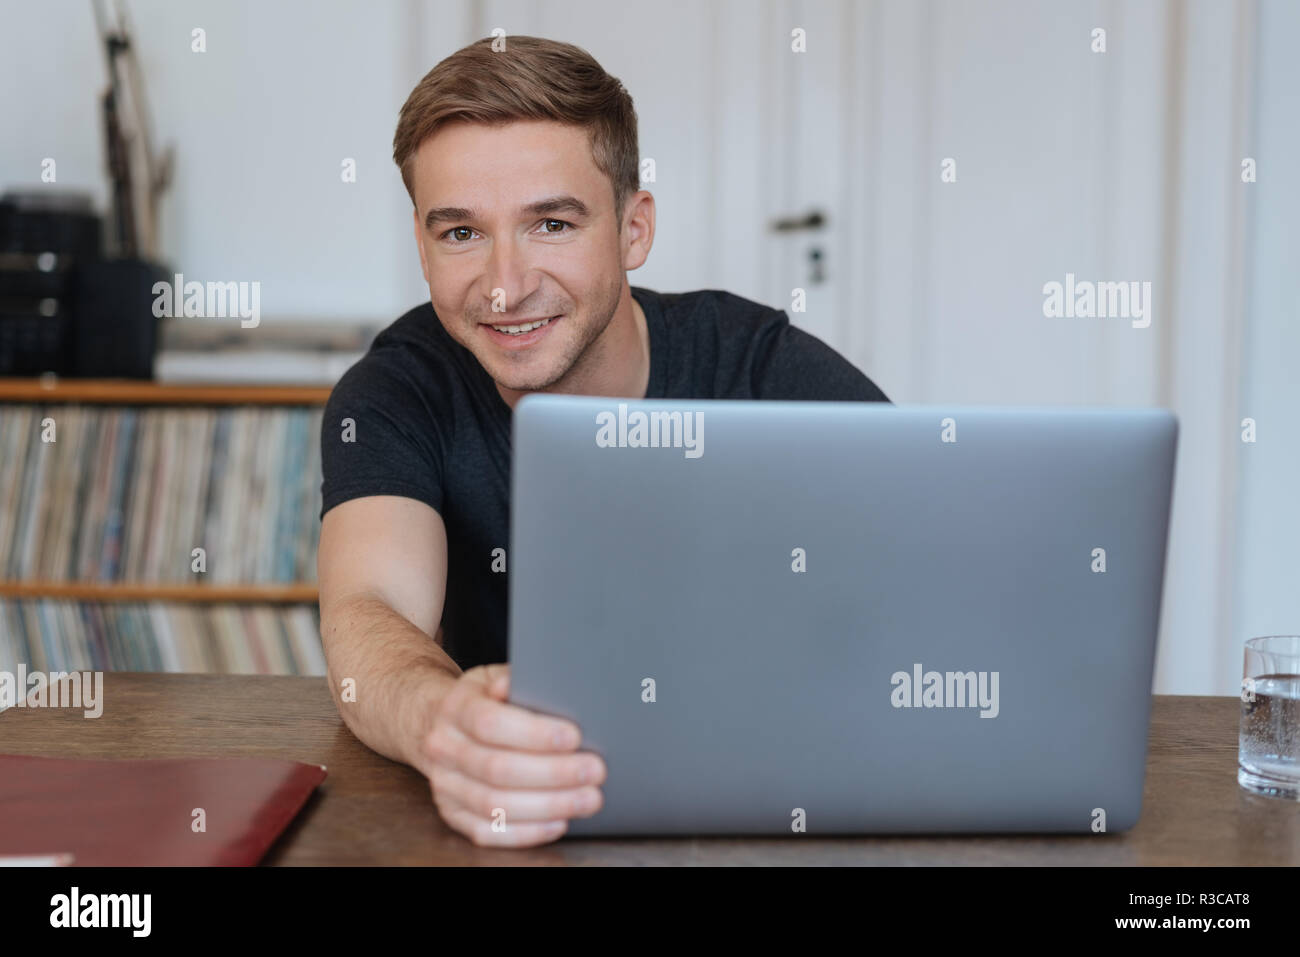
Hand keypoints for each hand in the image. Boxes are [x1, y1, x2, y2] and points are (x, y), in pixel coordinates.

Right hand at [422, 663, 606, 846]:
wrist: (436, 722)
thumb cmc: (483, 699)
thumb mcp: (495, 677)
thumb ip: (519, 680)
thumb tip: (544, 685)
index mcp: (455, 708)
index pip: (490, 723)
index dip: (534, 733)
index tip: (574, 736)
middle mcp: (443, 747)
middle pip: (497, 769)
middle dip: (553, 773)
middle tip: (595, 770)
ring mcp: (444, 784)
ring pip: (494, 805)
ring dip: (548, 806)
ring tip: (588, 799)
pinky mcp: (452, 813)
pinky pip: (487, 832)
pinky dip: (526, 831)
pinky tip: (559, 822)